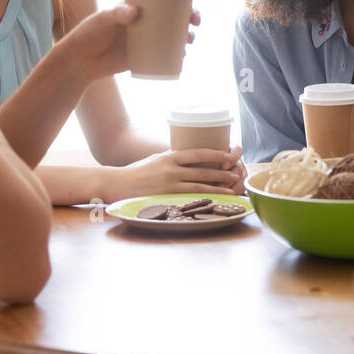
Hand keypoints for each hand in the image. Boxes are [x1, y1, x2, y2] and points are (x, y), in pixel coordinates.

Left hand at [63, 0, 203, 83]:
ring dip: (188, 35)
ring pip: (175, 34)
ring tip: (190, 39)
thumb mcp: (102, 19)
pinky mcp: (144, 56)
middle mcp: (146, 20)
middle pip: (176, 14)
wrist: (80, 62)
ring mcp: (146, 38)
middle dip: (192, 14)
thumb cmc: (88, 34)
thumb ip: (117, 13)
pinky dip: (178, 54)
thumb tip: (134, 12)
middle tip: (195, 19)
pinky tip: (184, 56)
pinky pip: (166, 54)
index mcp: (139, 5)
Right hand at [104, 146, 244, 201]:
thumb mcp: (157, 159)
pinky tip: (213, 201)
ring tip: (232, 189)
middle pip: (203, 170)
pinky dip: (203, 199)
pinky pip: (188, 198)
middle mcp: (171, 169)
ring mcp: (168, 184)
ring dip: (218, 187)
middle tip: (236, 173)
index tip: (229, 155)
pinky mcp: (165, 197)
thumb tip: (193, 159)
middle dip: (222, 172)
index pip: (198, 152)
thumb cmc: (138, 172)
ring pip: (199, 185)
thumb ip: (174, 159)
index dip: (216, 154)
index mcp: (170, 156)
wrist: (116, 184)